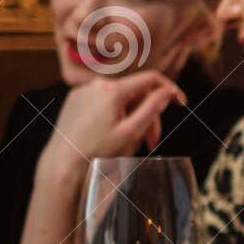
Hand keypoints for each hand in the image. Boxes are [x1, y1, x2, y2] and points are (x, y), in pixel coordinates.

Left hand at [39, 72, 185, 178]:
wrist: (63, 165)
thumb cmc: (97, 152)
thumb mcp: (132, 132)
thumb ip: (153, 108)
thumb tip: (169, 91)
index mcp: (113, 90)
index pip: (151, 79)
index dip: (170, 90)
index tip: (181, 103)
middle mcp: (97, 84)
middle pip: (136, 93)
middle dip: (148, 115)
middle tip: (150, 142)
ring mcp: (83, 91)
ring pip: (120, 99)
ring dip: (131, 117)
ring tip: (129, 143)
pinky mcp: (74, 100)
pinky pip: (102, 102)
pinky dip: (113, 116)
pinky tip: (110, 136)